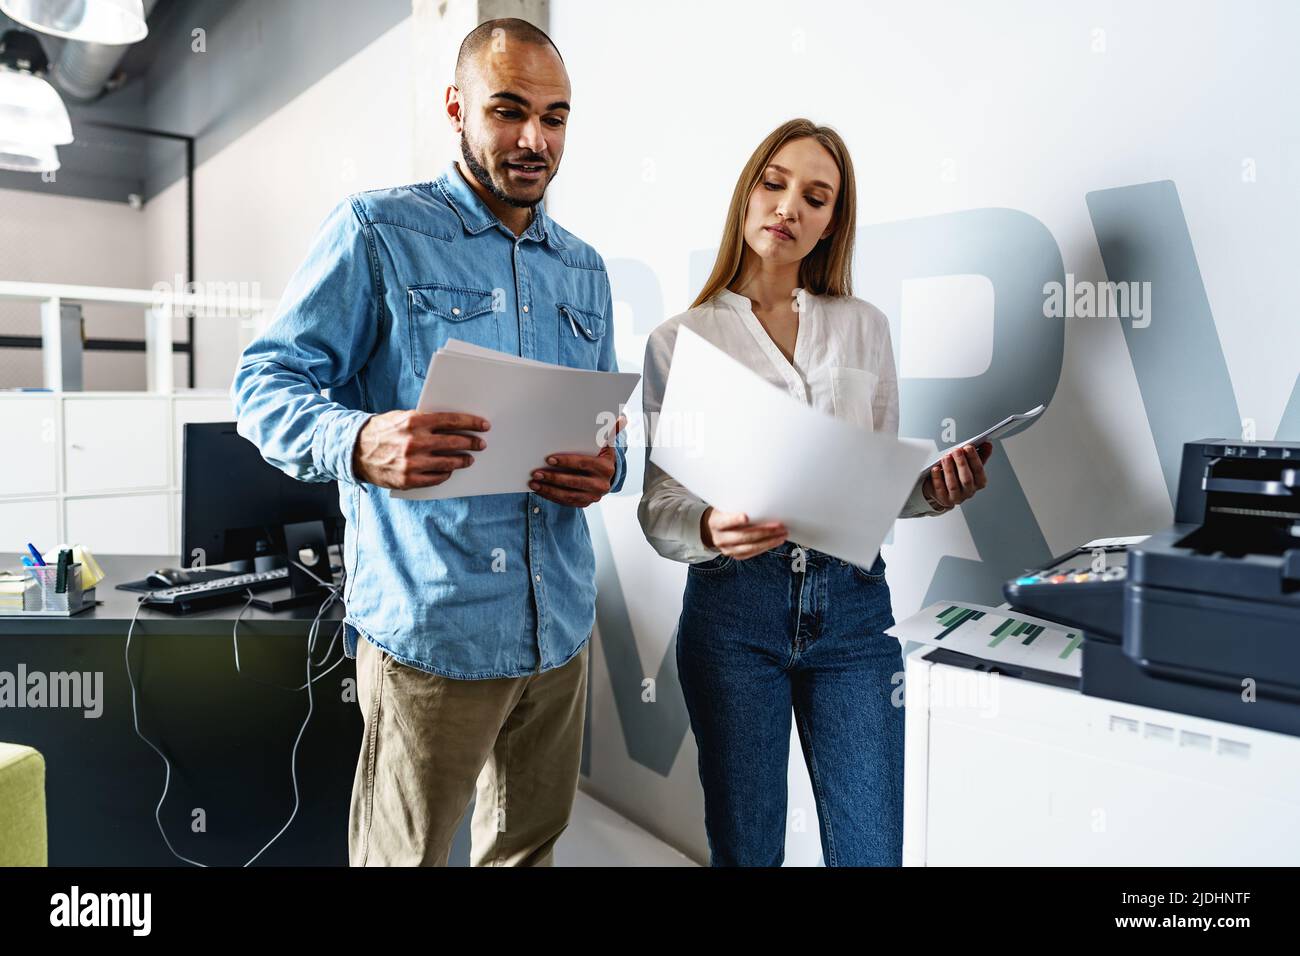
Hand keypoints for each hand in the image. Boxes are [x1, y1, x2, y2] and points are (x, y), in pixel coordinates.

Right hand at [352, 410, 488, 488]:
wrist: (354, 450)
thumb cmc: (381, 431)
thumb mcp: (401, 417)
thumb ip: (425, 420)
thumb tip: (453, 424)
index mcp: (414, 421)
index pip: (451, 420)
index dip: (471, 423)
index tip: (483, 425)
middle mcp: (415, 442)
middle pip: (454, 442)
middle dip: (472, 443)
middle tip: (480, 444)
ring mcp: (412, 462)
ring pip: (448, 463)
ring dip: (463, 460)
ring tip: (469, 459)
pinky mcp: (408, 479)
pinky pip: (436, 478)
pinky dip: (446, 474)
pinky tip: (449, 471)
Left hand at [530, 416, 625, 507]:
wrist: (606, 478)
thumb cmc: (600, 457)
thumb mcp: (606, 445)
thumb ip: (610, 432)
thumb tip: (622, 418)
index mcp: (606, 468)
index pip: (583, 463)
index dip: (566, 461)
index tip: (549, 459)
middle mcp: (602, 485)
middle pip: (574, 482)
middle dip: (554, 478)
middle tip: (536, 473)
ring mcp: (593, 496)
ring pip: (568, 495)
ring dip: (549, 490)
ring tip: (534, 483)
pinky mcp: (585, 503)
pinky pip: (566, 502)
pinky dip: (551, 497)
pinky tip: (539, 490)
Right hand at [700, 507, 787, 559]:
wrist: (713, 529)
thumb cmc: (723, 514)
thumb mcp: (724, 506)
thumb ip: (736, 504)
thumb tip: (756, 497)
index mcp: (716, 522)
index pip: (725, 522)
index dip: (735, 520)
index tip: (746, 516)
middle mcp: (720, 538)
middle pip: (743, 536)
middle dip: (763, 531)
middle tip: (778, 526)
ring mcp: (728, 549)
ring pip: (750, 547)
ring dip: (768, 542)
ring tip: (781, 535)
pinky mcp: (735, 555)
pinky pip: (752, 553)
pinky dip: (765, 547)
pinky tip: (775, 541)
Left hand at [923, 441, 992, 509]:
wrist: (944, 492)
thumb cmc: (958, 476)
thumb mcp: (970, 466)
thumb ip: (980, 455)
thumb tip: (987, 444)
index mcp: (978, 482)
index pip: (978, 471)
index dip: (974, 458)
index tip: (968, 447)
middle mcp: (969, 491)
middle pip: (967, 479)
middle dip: (962, 463)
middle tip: (956, 450)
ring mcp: (956, 497)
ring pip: (953, 484)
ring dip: (949, 470)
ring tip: (946, 458)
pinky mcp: (943, 499)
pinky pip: (940, 489)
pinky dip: (937, 478)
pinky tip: (935, 468)